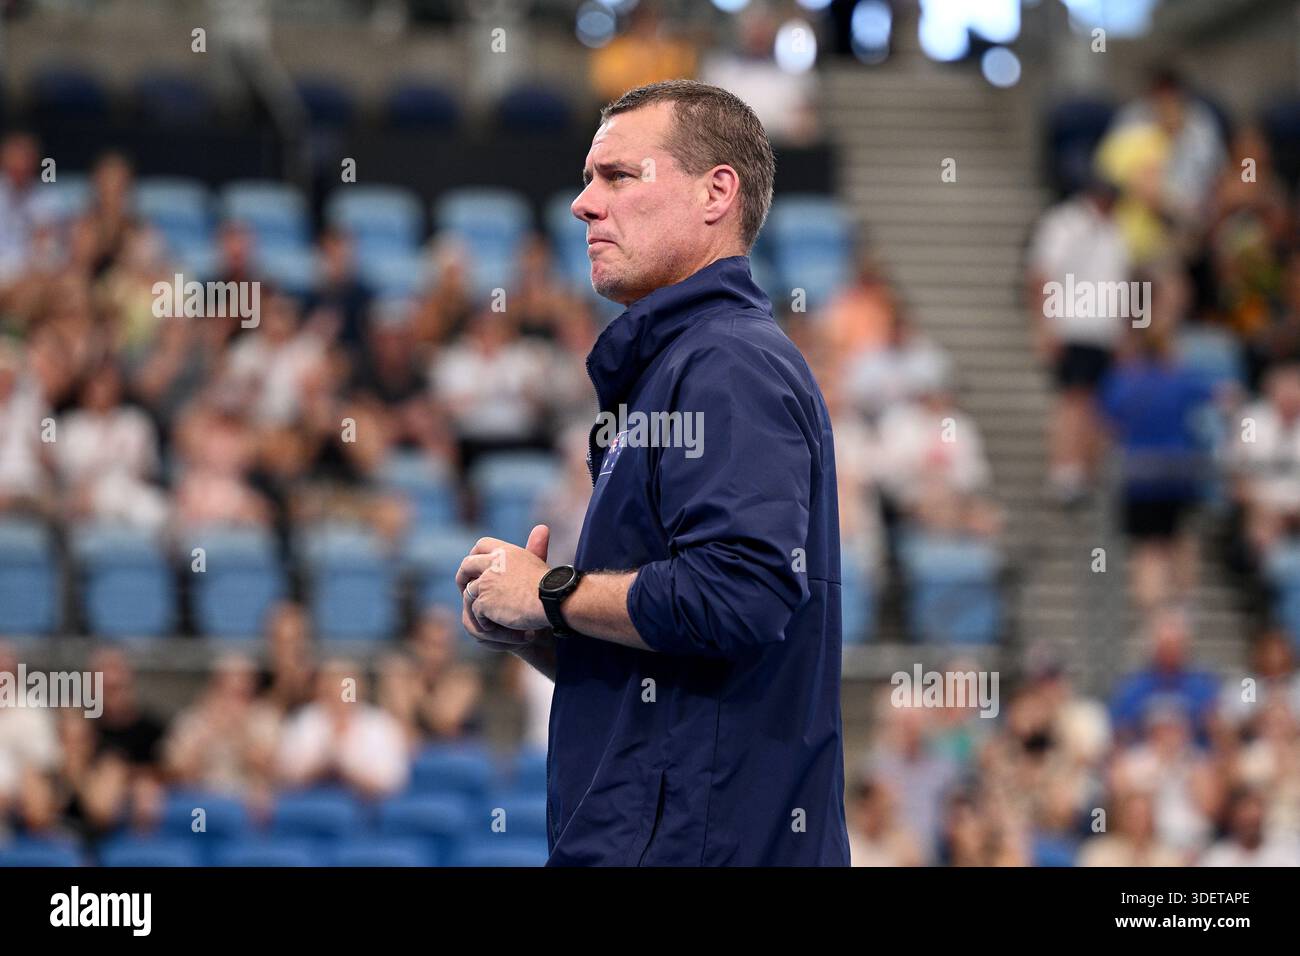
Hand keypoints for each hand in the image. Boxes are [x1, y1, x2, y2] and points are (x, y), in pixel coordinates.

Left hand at [458, 524, 552, 645]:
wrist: (553, 600)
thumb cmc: (551, 584)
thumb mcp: (539, 560)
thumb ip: (534, 547)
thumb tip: (542, 527)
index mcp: (505, 552)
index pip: (481, 545)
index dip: (475, 556)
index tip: (474, 567)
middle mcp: (492, 563)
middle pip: (467, 566)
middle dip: (462, 577)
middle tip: (464, 589)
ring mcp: (486, 582)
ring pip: (469, 593)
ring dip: (475, 605)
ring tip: (486, 617)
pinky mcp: (483, 601)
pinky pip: (476, 613)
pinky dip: (484, 622)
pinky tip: (495, 627)